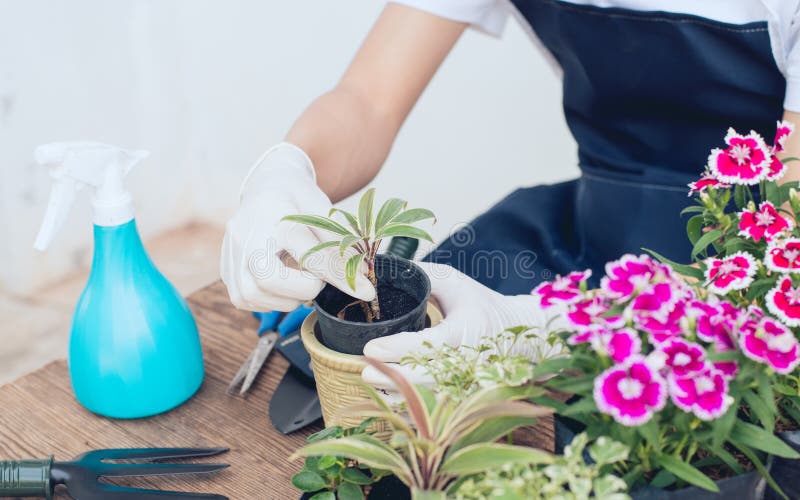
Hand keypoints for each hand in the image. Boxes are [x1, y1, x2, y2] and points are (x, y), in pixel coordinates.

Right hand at [221, 143, 374, 311]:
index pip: (311, 255)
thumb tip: (363, 275)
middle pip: (268, 278)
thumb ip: (340, 242)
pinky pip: (245, 298)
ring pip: (253, 294)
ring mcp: (231, 252)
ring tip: (300, 279)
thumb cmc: (298, 199)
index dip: (342, 277)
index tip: (366, 291)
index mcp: (275, 215)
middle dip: (302, 288)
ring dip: (286, 297)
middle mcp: (246, 233)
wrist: (267, 185)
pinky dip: (269, 299)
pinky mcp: (226, 269)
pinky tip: (283, 284)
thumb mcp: (323, 210)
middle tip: (316, 280)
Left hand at [361, 262, 565, 390]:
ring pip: (427, 400)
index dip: (395, 348)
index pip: (427, 344)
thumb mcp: (455, 282)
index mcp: (465, 332)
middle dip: (389, 377)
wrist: (519, 332)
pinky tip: (389, 396)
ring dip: (395, 394)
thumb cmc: (481, 304)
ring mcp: (468, 385)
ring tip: (372, 381)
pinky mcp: (465, 398)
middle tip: (363, 369)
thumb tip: (385, 272)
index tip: (370, 346)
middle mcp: (468, 363)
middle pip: (423, 379)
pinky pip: (434, 410)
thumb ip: (423, 277)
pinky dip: (410, 407)